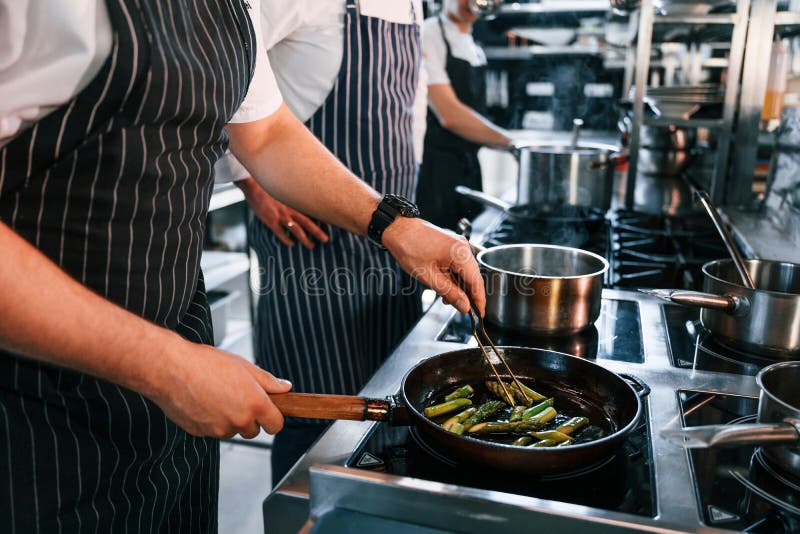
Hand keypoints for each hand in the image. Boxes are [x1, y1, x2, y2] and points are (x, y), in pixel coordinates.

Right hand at [147, 338, 292, 438]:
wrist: (171, 370)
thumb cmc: (205, 364)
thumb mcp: (243, 366)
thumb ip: (267, 381)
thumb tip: (285, 387)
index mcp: (254, 404)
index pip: (276, 425)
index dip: (274, 418)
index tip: (269, 412)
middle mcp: (238, 421)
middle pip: (253, 430)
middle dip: (250, 417)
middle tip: (238, 396)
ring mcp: (219, 430)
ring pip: (232, 430)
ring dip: (229, 419)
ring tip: (217, 395)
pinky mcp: (201, 433)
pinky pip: (213, 431)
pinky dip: (211, 421)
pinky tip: (203, 402)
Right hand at [236, 178, 328, 248]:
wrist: (254, 186)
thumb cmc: (268, 186)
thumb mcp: (284, 188)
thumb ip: (291, 195)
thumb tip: (299, 197)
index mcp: (294, 201)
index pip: (312, 210)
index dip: (322, 217)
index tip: (332, 223)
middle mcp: (290, 209)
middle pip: (308, 222)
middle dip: (318, 232)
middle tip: (326, 240)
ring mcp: (281, 215)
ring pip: (297, 230)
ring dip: (305, 239)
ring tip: (311, 246)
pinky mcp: (271, 221)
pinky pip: (281, 233)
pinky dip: (287, 240)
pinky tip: (291, 244)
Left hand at [382, 217, 485, 315]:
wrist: (398, 229)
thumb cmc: (409, 248)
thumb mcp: (429, 277)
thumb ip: (450, 293)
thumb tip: (465, 306)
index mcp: (460, 254)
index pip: (477, 282)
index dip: (479, 300)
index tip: (480, 314)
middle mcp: (463, 247)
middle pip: (474, 276)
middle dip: (469, 294)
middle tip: (462, 309)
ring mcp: (458, 244)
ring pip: (466, 271)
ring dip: (460, 286)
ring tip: (447, 298)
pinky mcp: (452, 245)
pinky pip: (459, 264)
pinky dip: (455, 276)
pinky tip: (445, 285)